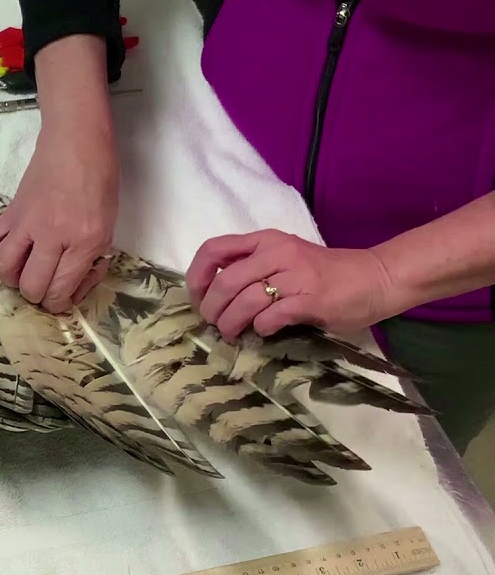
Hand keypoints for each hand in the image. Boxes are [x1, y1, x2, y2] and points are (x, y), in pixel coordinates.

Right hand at [0, 34, 118, 313]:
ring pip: (5, 269)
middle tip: (43, 291)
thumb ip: (92, 258)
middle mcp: (53, 235)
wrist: (75, 141)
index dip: (60, 304)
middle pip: (32, 285)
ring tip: (23, 278)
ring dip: (12, 282)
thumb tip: (73, 286)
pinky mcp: (10, 213)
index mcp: (85, 239)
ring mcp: (27, 223)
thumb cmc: (100, 180)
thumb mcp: (109, 224)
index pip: (62, 288)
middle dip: (37, 297)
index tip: (62, 301)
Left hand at [186, 229, 395, 340]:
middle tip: (214, 324)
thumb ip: (252, 269)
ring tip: (233, 333)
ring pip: (245, 300)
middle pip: (226, 282)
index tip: (197, 297)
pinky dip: (262, 327)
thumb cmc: (324, 274)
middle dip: (212, 309)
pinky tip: (266, 330)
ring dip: (231, 323)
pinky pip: (272, 316)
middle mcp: (278, 253)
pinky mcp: (312, 299)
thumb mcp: (284, 260)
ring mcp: (296, 275)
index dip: (197, 276)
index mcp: (266, 240)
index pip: (215, 249)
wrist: (376, 278)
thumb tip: (214, 297)